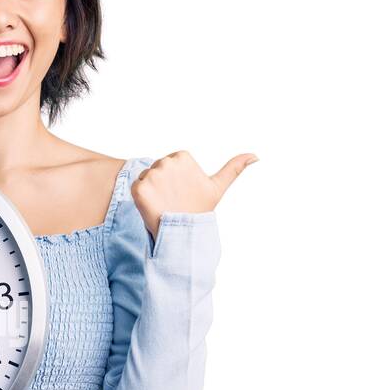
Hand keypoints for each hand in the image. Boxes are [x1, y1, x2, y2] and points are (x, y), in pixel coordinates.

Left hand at [130, 149, 257, 239]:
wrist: (184, 233)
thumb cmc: (199, 209)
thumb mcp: (217, 187)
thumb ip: (234, 168)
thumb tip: (256, 156)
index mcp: (183, 156)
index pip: (169, 164)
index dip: (173, 180)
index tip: (182, 192)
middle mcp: (167, 162)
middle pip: (155, 170)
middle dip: (161, 185)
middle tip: (173, 200)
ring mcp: (152, 175)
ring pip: (145, 179)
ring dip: (150, 191)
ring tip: (164, 204)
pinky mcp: (139, 188)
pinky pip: (134, 188)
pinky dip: (140, 199)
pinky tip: (152, 207)